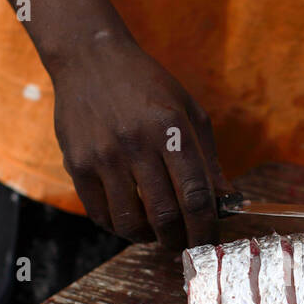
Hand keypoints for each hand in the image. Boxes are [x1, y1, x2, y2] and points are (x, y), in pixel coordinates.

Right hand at [48, 31, 229, 248]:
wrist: (90, 59)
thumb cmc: (147, 85)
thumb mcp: (189, 111)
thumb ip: (209, 158)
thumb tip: (227, 202)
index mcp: (171, 129)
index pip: (195, 195)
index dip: (206, 226)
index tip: (210, 238)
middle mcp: (136, 143)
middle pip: (165, 214)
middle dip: (181, 239)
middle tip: (186, 243)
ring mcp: (103, 156)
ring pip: (130, 222)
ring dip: (149, 239)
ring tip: (158, 235)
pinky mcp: (77, 164)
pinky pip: (100, 213)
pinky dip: (119, 227)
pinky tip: (131, 222)